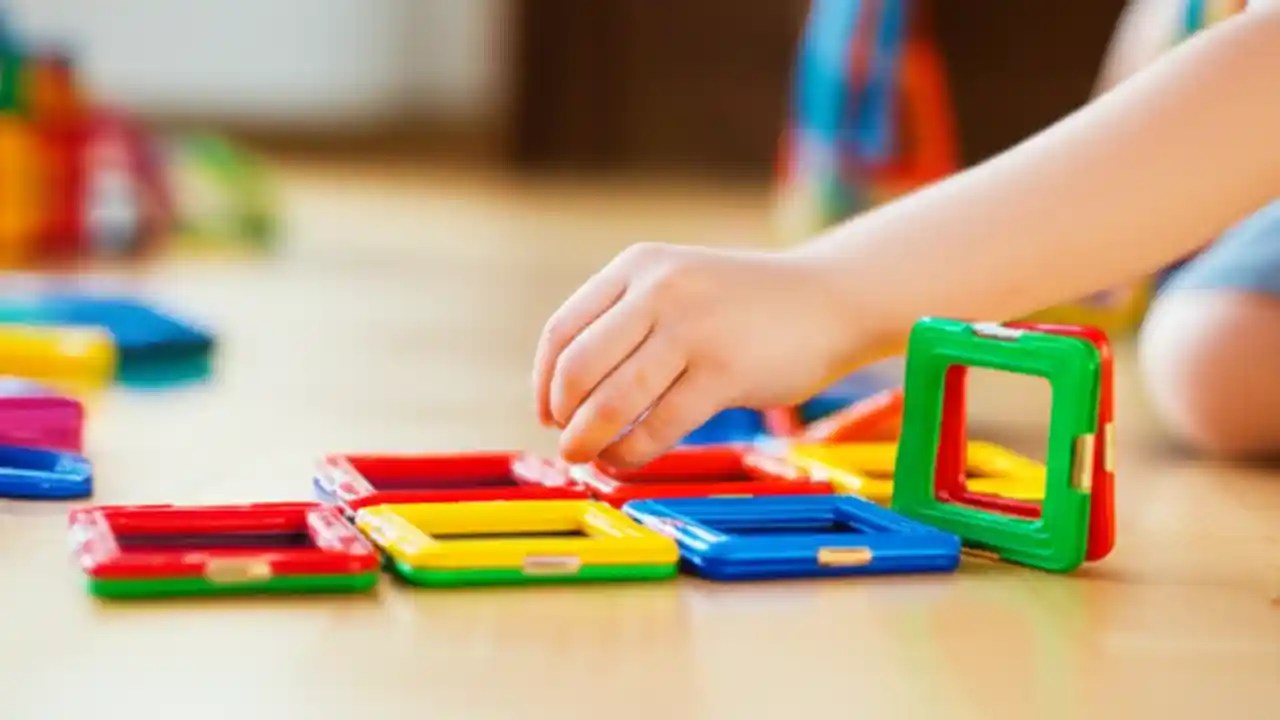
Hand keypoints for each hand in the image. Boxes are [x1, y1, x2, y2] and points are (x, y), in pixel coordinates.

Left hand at [533, 242, 871, 466]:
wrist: (829, 298)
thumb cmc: (745, 305)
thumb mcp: (678, 285)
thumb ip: (627, 320)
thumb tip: (565, 390)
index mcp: (638, 266)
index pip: (562, 330)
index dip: (544, 380)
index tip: (547, 412)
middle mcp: (659, 290)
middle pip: (579, 367)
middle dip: (562, 415)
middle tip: (565, 442)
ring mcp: (693, 329)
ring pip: (613, 400)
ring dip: (589, 439)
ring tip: (588, 456)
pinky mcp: (724, 371)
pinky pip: (659, 426)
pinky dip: (632, 452)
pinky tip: (628, 459)